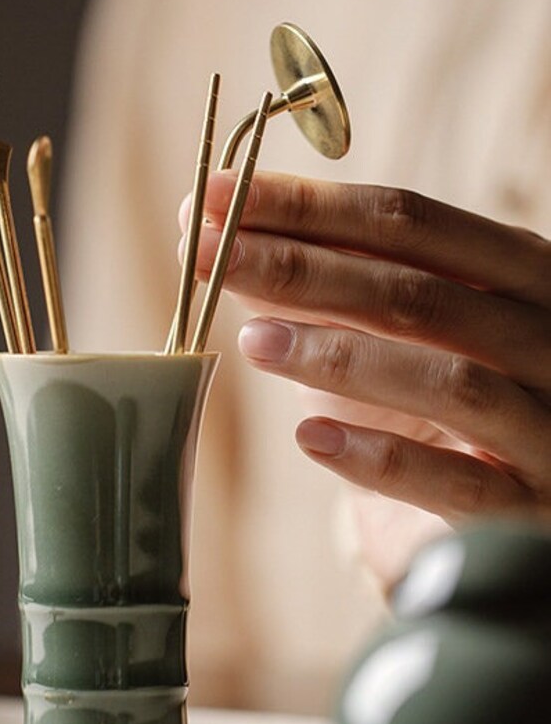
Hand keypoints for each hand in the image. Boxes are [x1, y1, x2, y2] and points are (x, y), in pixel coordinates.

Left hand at [179, 171, 550, 591]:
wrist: (509, 528)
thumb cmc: (438, 414)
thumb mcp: (382, 335)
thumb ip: (317, 284)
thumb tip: (211, 226)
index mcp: (519, 274)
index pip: (410, 220)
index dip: (309, 206)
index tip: (217, 195)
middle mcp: (547, 339)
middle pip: (421, 292)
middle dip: (302, 268)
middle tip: (208, 253)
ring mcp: (546, 428)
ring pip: (449, 381)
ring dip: (340, 356)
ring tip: (251, 341)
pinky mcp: (528, 512)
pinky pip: (455, 483)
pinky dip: (378, 458)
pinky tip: (311, 437)